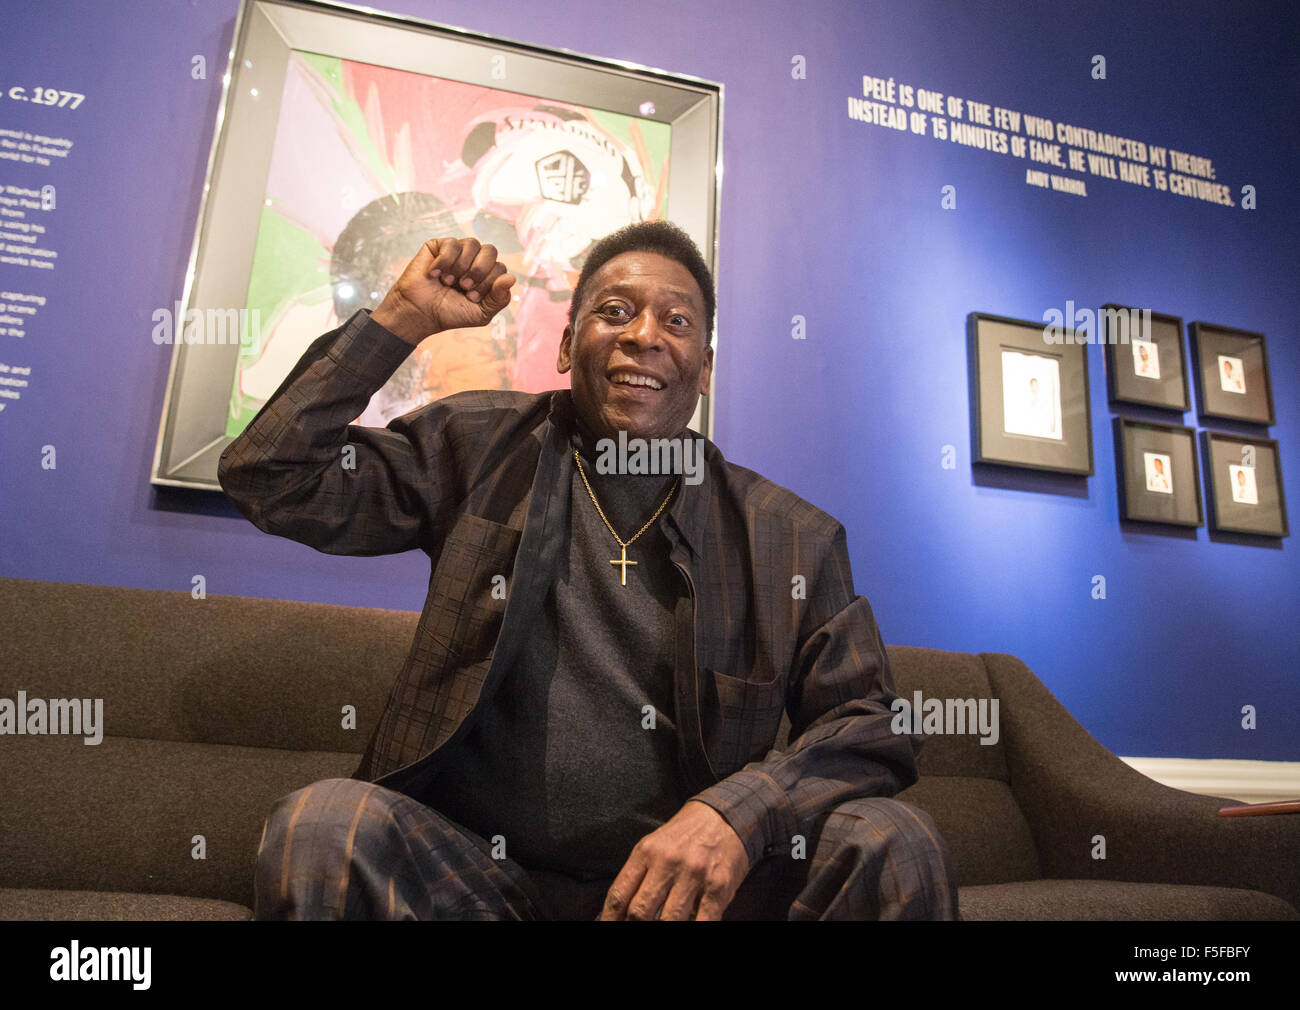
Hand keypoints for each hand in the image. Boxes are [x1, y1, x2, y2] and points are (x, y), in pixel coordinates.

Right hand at [371, 237, 515, 345]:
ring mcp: (457, 252)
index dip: (488, 282)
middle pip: (490, 250)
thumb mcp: (480, 314)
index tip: (471, 297)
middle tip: (464, 287)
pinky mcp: (439, 246)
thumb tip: (511, 278)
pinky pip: (452, 243)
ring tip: (448, 282)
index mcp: (487, 275)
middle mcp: (474, 260)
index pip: (500, 268)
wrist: (419, 312)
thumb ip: (499, 299)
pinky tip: (435, 274)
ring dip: (461, 266)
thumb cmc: (449, 313)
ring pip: (472, 244)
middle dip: (478, 271)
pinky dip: (445, 261)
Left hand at [599, 800, 748, 920]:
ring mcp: (694, 875)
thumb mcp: (654, 847)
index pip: (619, 895)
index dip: (609, 920)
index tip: (608, 928)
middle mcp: (668, 862)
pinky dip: (692, 929)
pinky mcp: (718, 887)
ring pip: (668, 921)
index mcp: (646, 852)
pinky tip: (688, 926)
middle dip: (634, 927)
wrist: (724, 817)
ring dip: (663, 930)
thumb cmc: (684, 837)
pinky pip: (702, 922)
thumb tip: (620, 914)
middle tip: (637, 930)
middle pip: (639, 912)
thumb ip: (637, 878)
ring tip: (662, 927)